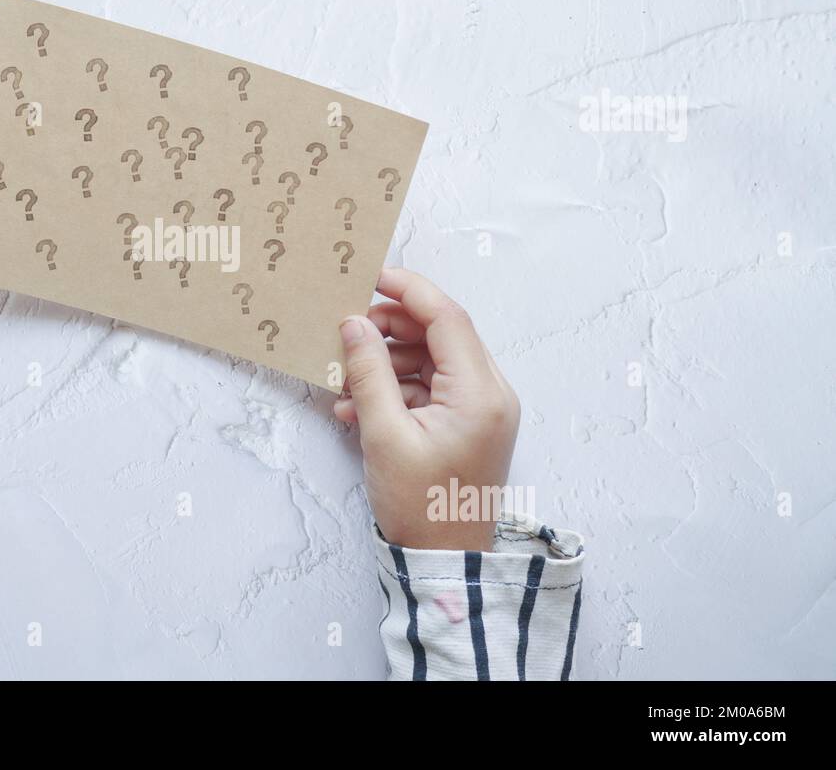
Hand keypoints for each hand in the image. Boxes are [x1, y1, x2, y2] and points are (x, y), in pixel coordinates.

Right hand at [334, 268, 519, 551]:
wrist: (443, 562)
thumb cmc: (421, 507)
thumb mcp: (384, 435)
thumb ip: (369, 373)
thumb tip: (353, 325)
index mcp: (480, 393)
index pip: (447, 317)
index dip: (408, 290)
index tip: (371, 275)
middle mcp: (491, 394)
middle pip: (441, 334)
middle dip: (392, 327)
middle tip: (350, 330)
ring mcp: (482, 410)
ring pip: (432, 360)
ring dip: (388, 362)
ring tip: (346, 379)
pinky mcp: (468, 424)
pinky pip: (431, 388)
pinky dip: (396, 389)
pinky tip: (358, 406)